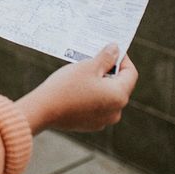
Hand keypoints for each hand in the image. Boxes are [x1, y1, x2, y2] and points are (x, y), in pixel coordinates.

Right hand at [15, 43, 136, 133]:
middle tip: (94, 58)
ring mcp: (103, 120)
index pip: (131, 73)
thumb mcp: (88, 66)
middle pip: (120, 85)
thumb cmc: (66, 86)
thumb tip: (116, 49)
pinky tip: (77, 87)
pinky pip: (97, 106)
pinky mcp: (91, 124)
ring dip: (100, 83)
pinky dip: (92, 95)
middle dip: (109, 70)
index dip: (123, 58)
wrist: (44, 110)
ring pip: (107, 96)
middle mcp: (115, 111)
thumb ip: (106, 57)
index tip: (111, 49)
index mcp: (119, 96)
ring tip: (84, 72)